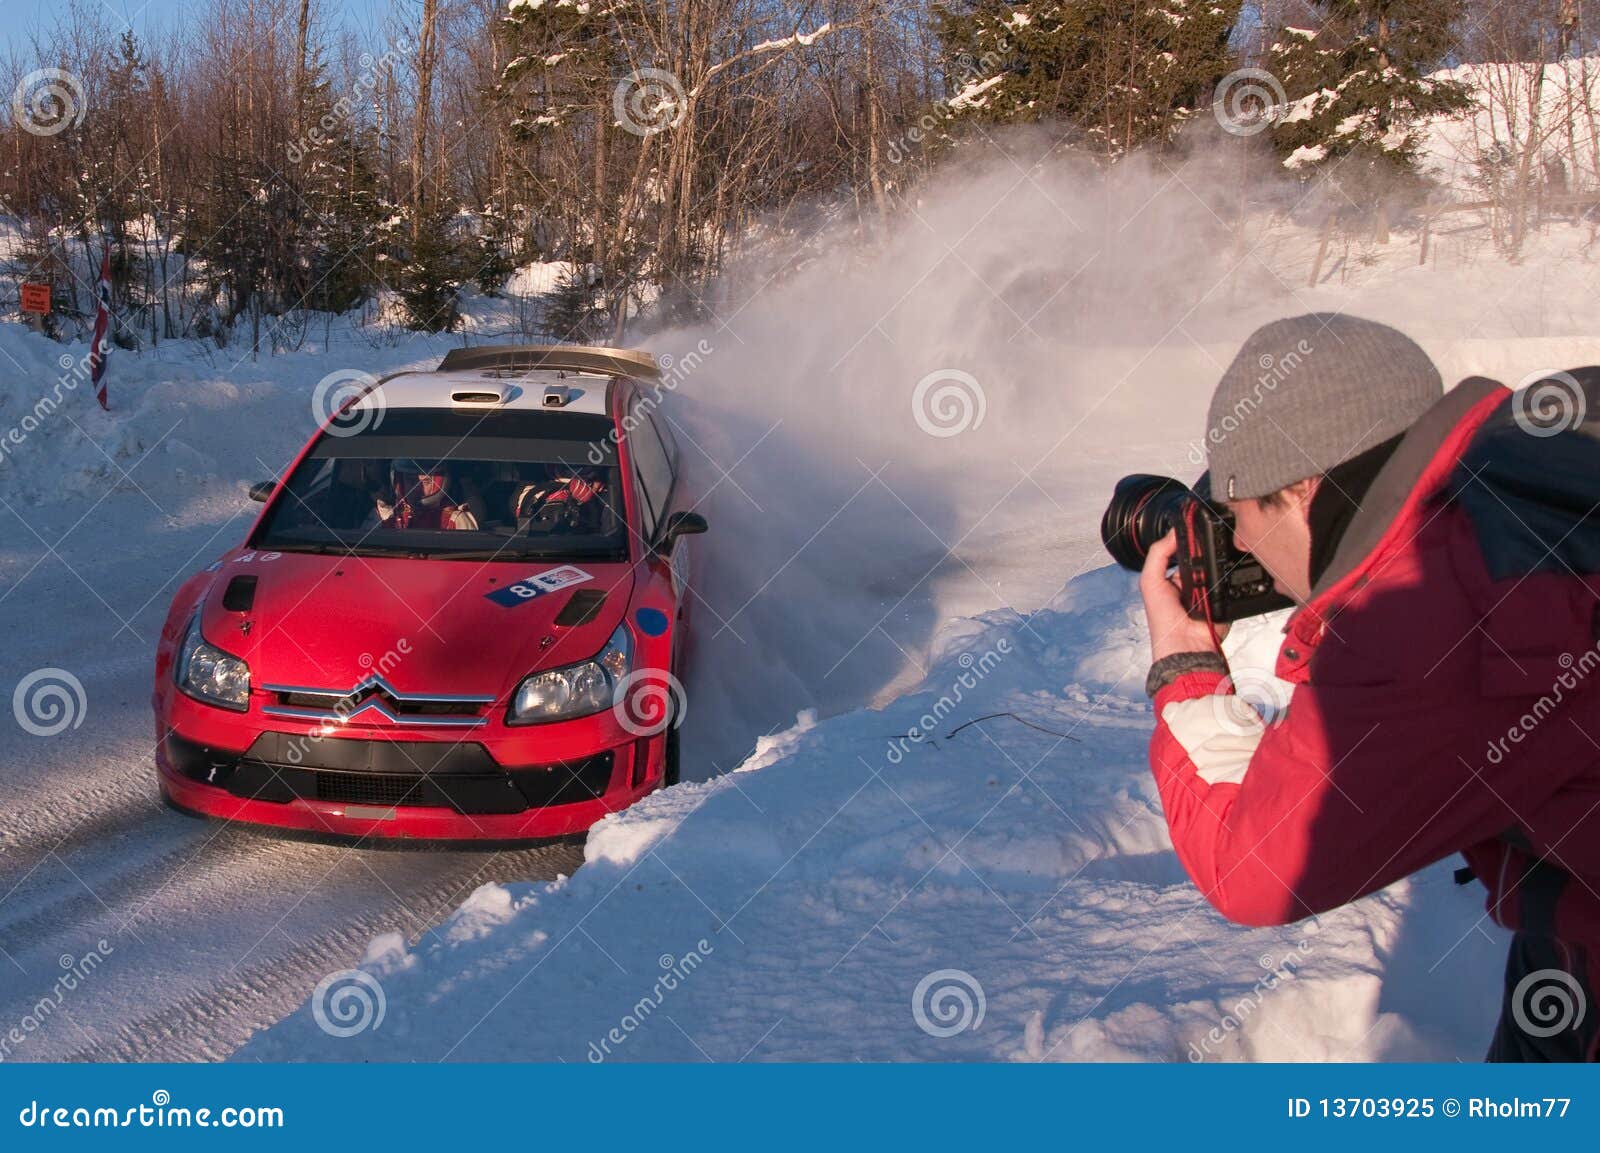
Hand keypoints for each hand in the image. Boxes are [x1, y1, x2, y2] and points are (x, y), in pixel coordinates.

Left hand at [1139, 530, 1228, 661]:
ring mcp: (1210, 592)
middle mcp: (1193, 585)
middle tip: (1202, 550)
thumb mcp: (1150, 581)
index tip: (1194, 526)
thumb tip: (1172, 533)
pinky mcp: (1224, 601)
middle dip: (1204, 553)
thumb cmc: (1163, 620)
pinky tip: (1219, 582)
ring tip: (1205, 575)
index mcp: (1174, 579)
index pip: (1185, 553)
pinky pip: (1230, 584)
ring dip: (1215, 567)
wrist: (1186, 645)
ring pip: (1218, 569)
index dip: (1188, 541)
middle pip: (1204, 558)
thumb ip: (1158, 555)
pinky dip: (1227, 581)